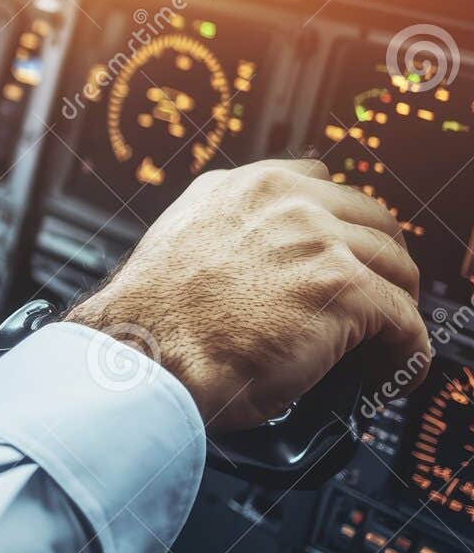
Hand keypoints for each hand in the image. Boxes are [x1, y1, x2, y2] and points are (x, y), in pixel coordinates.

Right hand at [65, 159, 430, 431]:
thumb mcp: (179, 246)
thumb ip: (226, 234)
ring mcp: (318, 240)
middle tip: (375, 303)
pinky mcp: (343, 288)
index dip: (339, 225)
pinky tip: (391, 370)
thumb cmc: (151, 321)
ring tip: (382, 344)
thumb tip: (260, 267)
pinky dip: (406, 351)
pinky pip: (405, 320)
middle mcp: (285, 202)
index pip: (320, 183)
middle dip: (379, 263)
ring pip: (396, 268)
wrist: (146, 355)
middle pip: (373, 220)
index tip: (341, 255)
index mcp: (244, 188)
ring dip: (395, 307)